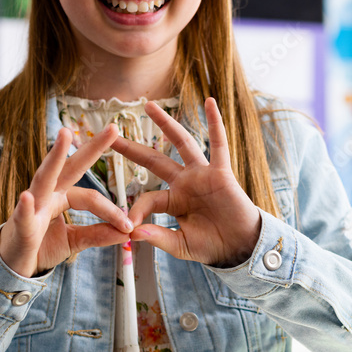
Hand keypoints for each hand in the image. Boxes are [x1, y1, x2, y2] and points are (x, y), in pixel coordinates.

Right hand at [0, 124, 134, 276]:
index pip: (91, 197)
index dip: (111, 211)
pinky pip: (22, 214)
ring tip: (65, 135)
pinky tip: (26, 196)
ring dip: (55, 156)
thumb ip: (99, 234)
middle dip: (91, 148)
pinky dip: (24, 206)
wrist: (12, 265)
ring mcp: (31, 206)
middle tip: (113, 128)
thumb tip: (128, 232)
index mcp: (61, 196)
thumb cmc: (41, 246)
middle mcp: (47, 194)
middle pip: (71, 168)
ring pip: (44, 178)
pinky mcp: (19, 226)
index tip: (128, 225)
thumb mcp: (75, 241)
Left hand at [110, 97, 262, 267]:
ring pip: (181, 143)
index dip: (136, 210)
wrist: (241, 248)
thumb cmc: (212, 246)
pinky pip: (219, 144)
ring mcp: (202, 175)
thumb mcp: (180, 245)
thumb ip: (158, 237)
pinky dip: (215, 123)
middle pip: (154, 160)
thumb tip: (132, 233)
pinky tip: (210, 103)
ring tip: (149, 106)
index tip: (128, 225)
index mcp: (173, 200)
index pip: (148, 198)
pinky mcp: (221, 173)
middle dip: (132, 148)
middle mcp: (185, 182)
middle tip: (111, 134)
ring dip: (166, 124)